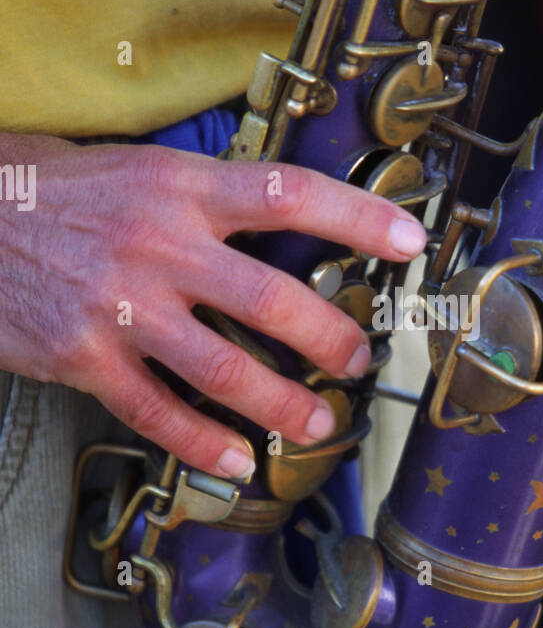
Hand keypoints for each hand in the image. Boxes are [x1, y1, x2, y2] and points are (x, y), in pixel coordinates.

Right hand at [0, 134, 425, 479]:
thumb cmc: (48, 188)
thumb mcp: (131, 166)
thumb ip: (200, 194)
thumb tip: (278, 213)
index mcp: (178, 188)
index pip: (286, 196)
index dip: (357, 217)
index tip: (409, 239)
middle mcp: (158, 245)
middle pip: (271, 299)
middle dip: (331, 338)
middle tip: (359, 360)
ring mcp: (121, 307)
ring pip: (224, 369)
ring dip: (284, 405)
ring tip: (319, 423)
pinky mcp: (83, 357)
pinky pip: (157, 412)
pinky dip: (203, 443)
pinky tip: (236, 461)